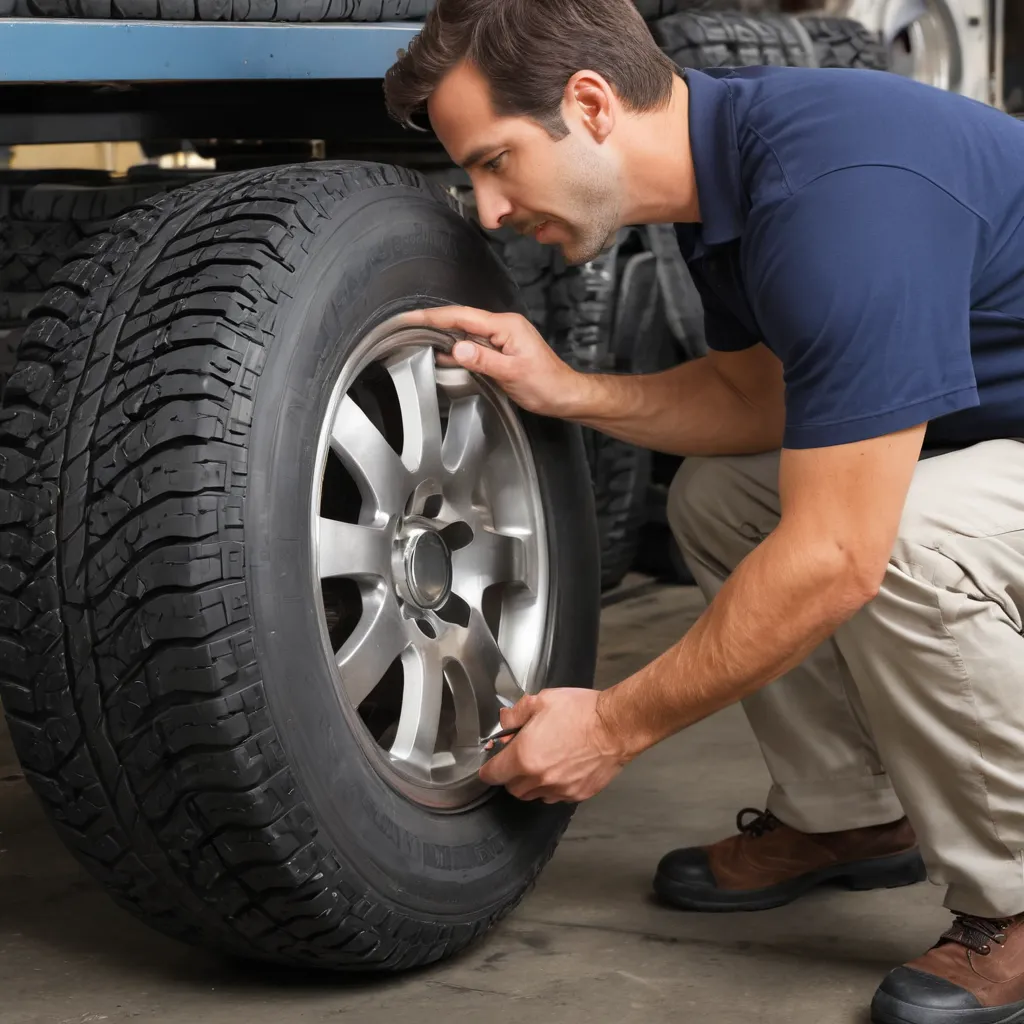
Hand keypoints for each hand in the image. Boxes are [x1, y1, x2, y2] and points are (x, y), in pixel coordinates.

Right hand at [399, 306, 588, 418]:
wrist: (565, 395)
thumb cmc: (546, 385)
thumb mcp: (512, 373)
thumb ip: (483, 359)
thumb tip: (457, 347)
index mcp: (506, 326)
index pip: (463, 316)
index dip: (435, 316)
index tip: (412, 317)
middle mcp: (503, 327)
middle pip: (462, 319)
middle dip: (433, 321)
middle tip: (407, 325)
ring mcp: (502, 338)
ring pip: (466, 332)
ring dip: (443, 334)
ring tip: (417, 336)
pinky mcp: (502, 350)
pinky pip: (474, 344)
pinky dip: (457, 348)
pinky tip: (443, 354)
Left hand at [479, 688, 630, 802]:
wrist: (615, 726)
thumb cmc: (581, 711)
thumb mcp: (542, 701)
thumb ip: (517, 713)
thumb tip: (505, 721)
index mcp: (524, 756)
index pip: (492, 774)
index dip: (489, 769)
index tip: (491, 764)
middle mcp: (539, 778)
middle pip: (512, 788)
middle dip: (510, 775)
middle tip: (519, 758)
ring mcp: (559, 789)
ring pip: (533, 795)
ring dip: (531, 783)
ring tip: (541, 763)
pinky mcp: (577, 794)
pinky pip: (555, 797)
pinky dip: (552, 787)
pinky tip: (560, 769)